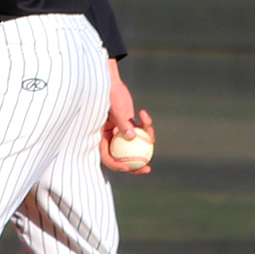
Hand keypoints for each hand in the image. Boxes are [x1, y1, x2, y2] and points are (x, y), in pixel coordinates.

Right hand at [101, 60, 154, 174]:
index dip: (117, 165)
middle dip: (136, 166)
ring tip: (151, 133)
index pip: (108, 157)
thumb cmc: (109, 96)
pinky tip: (143, 113)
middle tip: (147, 169)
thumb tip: (132, 138)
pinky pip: (141, 131)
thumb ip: (122, 124)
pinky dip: (144, 124)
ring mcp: (122, 133)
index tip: (127, 166)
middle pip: (124, 158)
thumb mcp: (114, 110)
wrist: (111, 84)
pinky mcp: (131, 125)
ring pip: (136, 145)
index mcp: (103, 138)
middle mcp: (112, 138)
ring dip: (146, 141)